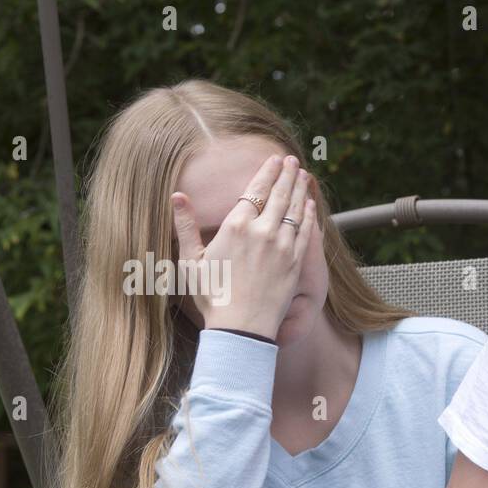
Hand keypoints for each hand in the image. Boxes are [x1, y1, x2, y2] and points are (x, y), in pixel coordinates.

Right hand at [171, 154, 316, 340]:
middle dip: (286, 174)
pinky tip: (310, 204)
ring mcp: (282, 247)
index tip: (273, 160)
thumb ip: (185, 226)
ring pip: (295, 210)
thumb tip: (177, 196)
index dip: (266, 172)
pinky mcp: (296, 263)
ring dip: (300, 189)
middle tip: (292, 160)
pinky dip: (308, 215)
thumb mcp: (191, 261)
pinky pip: (305, 232)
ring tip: (303, 174)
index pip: (255, 190)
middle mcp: (262, 232)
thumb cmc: (212, 296)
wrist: (241, 328)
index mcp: (235, 227)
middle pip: (278, 195)